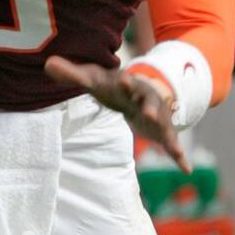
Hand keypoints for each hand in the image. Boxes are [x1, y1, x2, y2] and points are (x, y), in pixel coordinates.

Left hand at [44, 55, 189, 171]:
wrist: (136, 91)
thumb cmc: (111, 86)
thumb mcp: (93, 80)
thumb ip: (72, 75)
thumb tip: (47, 65)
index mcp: (131, 86)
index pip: (129, 83)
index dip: (126, 83)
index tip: (122, 81)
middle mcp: (148, 100)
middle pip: (152, 102)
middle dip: (152, 107)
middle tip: (150, 113)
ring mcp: (158, 116)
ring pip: (166, 125)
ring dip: (169, 136)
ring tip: (175, 150)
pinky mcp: (162, 131)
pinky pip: (173, 144)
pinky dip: (180, 156)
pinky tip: (187, 170)